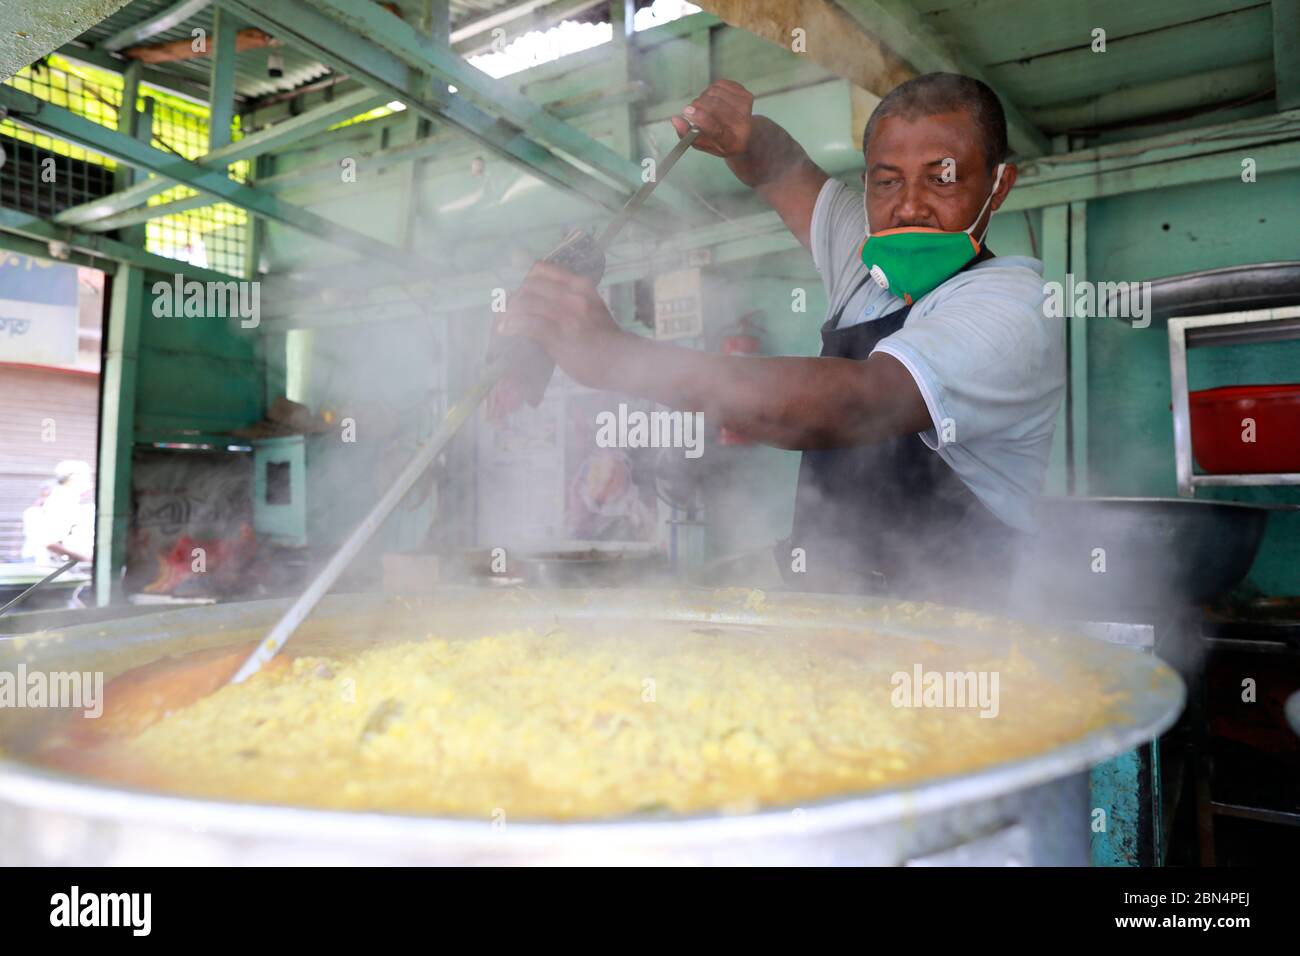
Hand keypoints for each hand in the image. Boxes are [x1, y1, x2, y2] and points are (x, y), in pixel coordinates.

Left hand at [499, 261, 627, 389]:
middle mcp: (572, 295)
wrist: (624, 361)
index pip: (541, 270)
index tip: (519, 293)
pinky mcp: (560, 335)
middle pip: (529, 286)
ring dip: (508, 314)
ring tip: (502, 324)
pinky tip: (506, 331)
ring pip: (525, 303)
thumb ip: (570, 301)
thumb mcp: (592, 307)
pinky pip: (528, 325)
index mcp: (580, 285)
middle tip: (506, 313)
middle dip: (513, 299)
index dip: (524, 280)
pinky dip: (513, 326)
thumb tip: (540, 302)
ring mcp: (566, 315)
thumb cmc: (607, 338)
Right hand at [670, 79, 753, 158]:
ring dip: (704, 97)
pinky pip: (721, 84)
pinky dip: (712, 89)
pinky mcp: (746, 95)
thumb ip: (687, 134)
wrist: (746, 135)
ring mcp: (746, 108)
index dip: (701, 119)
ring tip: (705, 106)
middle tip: (692, 110)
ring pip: (715, 92)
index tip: (686, 111)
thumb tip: (675, 120)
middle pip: (714, 107)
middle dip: (697, 105)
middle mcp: (742, 125)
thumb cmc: (719, 141)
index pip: (716, 129)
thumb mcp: (702, 143)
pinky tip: (715, 99)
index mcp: (731, 142)